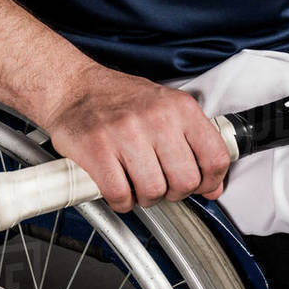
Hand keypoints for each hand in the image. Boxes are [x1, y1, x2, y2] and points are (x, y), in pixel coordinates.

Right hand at [39, 64, 230, 212]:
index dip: (210, 181)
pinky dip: (121, 201)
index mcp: (180, 108)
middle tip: (162, 184)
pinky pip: (120, 195)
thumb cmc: (120, 100)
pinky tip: (119, 188)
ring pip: (154, 191)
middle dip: (174, 192)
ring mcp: (125, 133)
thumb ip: (194, 144)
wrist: (73, 87)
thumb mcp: (167, 110)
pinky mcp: (97, 149)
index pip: (216, 157)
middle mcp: (156, 118)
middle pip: (186, 181)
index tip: (200, 185)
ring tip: (137, 183)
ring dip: (146, 197)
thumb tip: (212, 187)